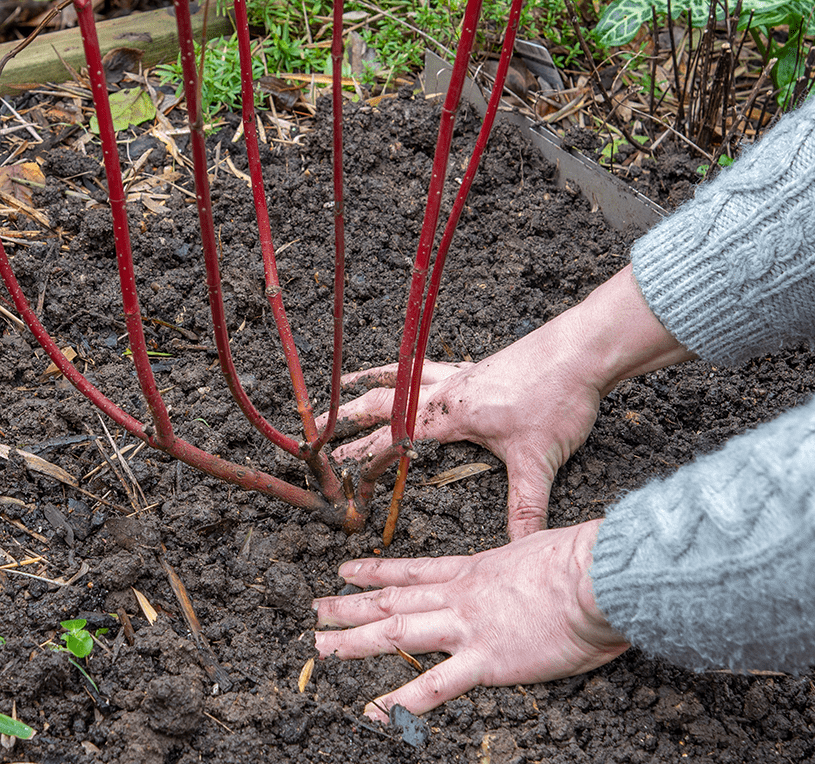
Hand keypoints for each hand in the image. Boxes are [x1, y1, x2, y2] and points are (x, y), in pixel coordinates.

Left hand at [313, 518, 627, 717]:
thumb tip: (537, 562)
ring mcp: (467, 627)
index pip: (412, 569)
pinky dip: (400, 701)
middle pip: (393, 599)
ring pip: (397, 632)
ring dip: (355, 640)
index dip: (375, 570)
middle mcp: (460, 595)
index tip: (346, 569)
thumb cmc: (579, 561)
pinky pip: (434, 686)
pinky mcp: (485, 660)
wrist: (594, 576)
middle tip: (316, 609)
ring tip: (321, 646)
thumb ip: (526, 559)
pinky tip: (372, 712)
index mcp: (473, 570)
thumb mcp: (540, 550)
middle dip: (350, 605)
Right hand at [322, 349, 601, 540]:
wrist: (581, 350)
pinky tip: (410, 371)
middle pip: (381, 403)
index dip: (360, 461)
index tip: (336, 478)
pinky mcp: (477, 366)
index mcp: (448, 415)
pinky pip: (429, 365)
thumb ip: (526, 505)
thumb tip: (521, 548)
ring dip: (368, 382)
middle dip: (345, 418)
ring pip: (400, 376)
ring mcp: (459, 375)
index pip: (391, 441)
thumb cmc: (557, 397)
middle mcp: (445, 391)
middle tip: (316, 428)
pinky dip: (408, 368)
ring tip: (343, 384)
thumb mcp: (539, 458)